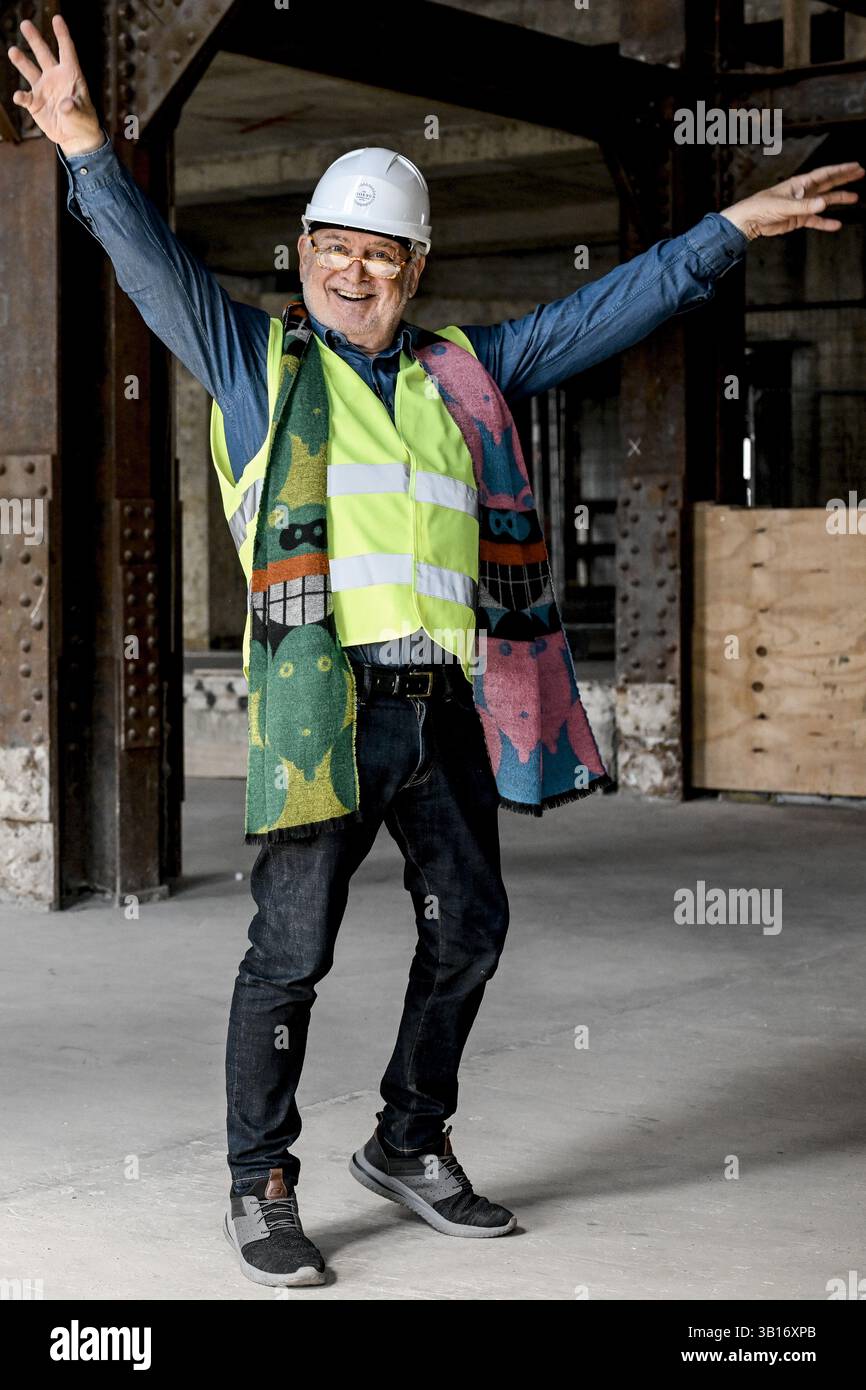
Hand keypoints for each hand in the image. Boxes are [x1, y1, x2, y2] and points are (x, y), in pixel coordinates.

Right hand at [5, 15, 102, 155]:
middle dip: (35, 39)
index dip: (62, 34)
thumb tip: (65, 105)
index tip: (57, 18)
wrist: (75, 138)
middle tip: (25, 23)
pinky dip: (21, 97)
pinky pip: (25, 97)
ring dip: (21, 60)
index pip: (67, 51)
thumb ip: (74, 109)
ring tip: (13, 51)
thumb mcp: (83, 116)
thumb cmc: (84, 123)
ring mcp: (43, 88)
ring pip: (30, 69)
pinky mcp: (35, 102)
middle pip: (44, 54)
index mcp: (71, 75)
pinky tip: (19, 97)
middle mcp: (55, 77)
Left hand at [721, 162, 864, 239]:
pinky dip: (825, 222)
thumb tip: (823, 204)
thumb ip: (805, 206)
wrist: (749, 220)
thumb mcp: (784, 205)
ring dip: (839, 199)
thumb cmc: (762, 206)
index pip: (825, 174)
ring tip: (854, 198)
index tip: (855, 166)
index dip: (841, 170)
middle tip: (860, 173)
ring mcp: (802, 205)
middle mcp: (803, 192)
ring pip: (825, 201)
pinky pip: (815, 220)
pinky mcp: (798, 218)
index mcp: (800, 184)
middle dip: (844, 178)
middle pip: (828, 184)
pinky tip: (836, 224)